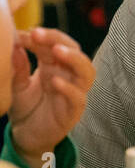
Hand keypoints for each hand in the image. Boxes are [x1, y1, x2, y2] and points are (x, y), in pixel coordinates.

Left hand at [8, 28, 95, 167]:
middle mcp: (67, 76)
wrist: (27, 135)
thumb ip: (17, 67)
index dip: (43, 36)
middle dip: (58, 40)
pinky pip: (78, 98)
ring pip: (86, 72)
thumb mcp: (15, 84)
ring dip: (74, 59)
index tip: (25, 32)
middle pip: (74, 51)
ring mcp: (73, 92)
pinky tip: (56, 82)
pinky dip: (70, 89)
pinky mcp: (73, 111)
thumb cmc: (25, 107)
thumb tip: (14, 45)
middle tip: (38, 34)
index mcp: (53, 66)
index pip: (55, 44)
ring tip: (57, 51)